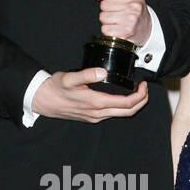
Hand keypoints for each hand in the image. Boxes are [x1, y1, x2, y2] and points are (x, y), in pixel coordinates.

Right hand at [32, 68, 148, 122]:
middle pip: (129, 112)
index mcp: (96, 103)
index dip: (139, 95)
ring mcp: (96, 117)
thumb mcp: (69, 78)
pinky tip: (122, 96)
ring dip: (133, 104)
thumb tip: (102, 72)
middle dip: (141, 101)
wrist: (44, 101)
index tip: (143, 84)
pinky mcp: (92, 117)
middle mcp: (98, 113)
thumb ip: (86, 74)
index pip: (127, 103)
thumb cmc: (56, 88)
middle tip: (145, 88)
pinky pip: (113, 114)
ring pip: (122, 114)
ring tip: (137, 91)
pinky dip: (123, 106)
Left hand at [95, 0, 150, 44]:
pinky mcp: (126, 31)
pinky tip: (117, 28)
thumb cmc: (133, 10)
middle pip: (104, 5)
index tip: (114, 0)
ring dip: (107, 20)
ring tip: (117, 20)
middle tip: (117, 11)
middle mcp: (135, 5)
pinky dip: (108, 30)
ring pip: (103, 16)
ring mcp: (131, 18)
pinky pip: (105, 28)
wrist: (145, 28)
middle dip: (107, 9)